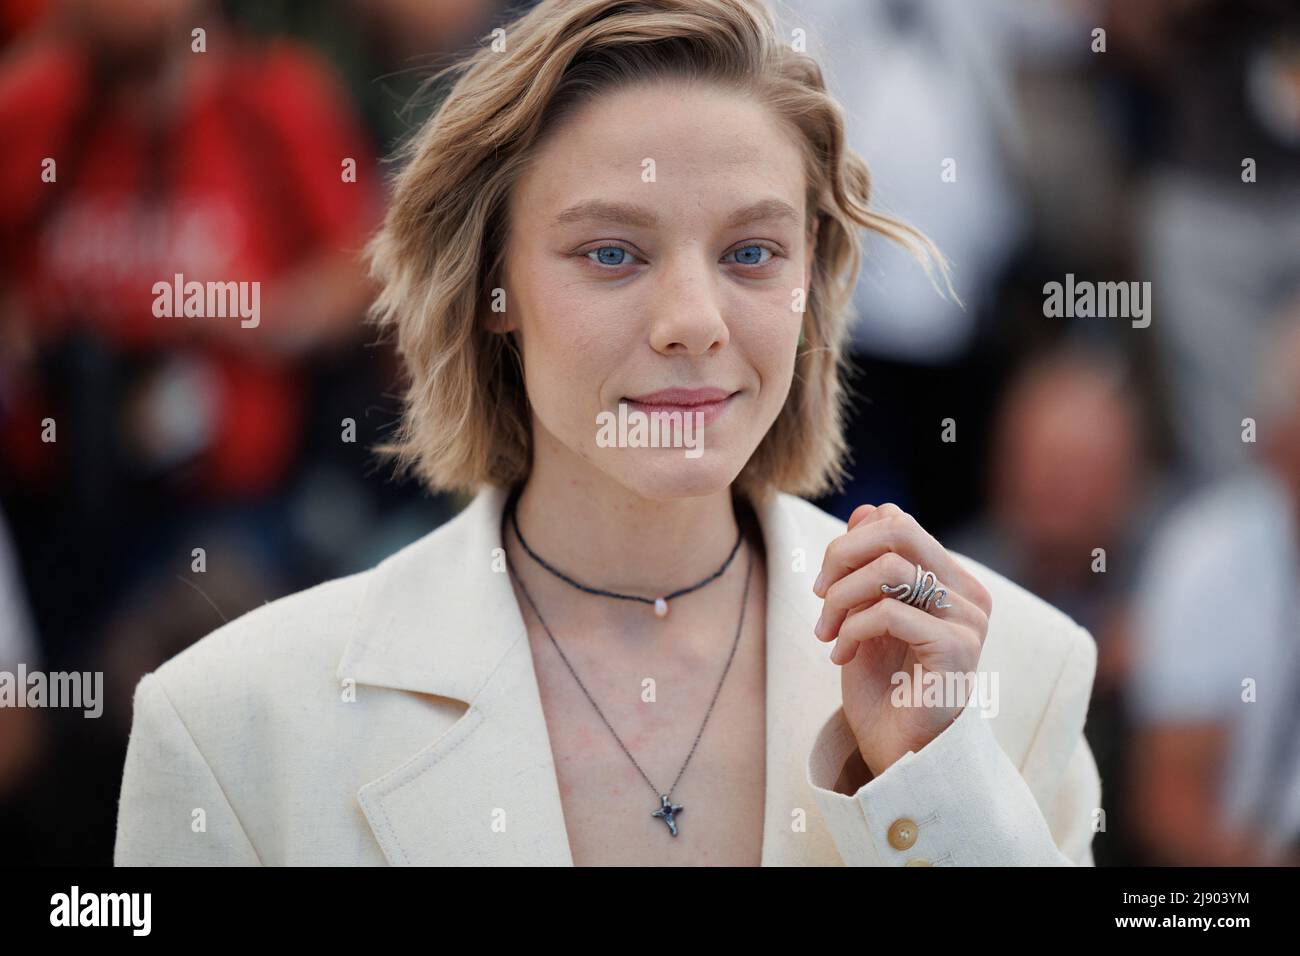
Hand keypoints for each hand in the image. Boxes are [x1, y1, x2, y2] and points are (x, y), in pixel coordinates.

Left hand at [812, 503, 992, 776]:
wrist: (902, 754)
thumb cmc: (884, 688)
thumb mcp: (866, 615)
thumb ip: (868, 565)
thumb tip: (866, 508)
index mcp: (952, 579)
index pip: (898, 522)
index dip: (849, 542)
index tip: (824, 585)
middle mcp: (968, 593)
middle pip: (897, 530)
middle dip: (842, 556)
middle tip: (818, 596)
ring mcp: (968, 620)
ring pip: (889, 569)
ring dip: (841, 598)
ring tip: (826, 631)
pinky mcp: (957, 649)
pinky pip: (890, 613)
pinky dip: (852, 629)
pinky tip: (840, 655)